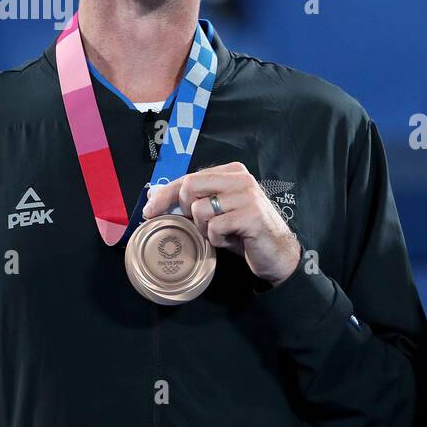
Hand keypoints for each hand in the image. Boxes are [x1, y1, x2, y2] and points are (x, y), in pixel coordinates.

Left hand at [142, 162, 300, 285]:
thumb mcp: (218, 211)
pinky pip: (214, 227)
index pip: (189, 177)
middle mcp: (241, 179)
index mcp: (233, 172)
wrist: (278, 254)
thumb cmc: (244, 233)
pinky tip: (231, 240)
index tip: (149, 210)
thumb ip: (194, 200)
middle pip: (190, 186)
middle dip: (183, 210)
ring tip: (221, 234)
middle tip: (196, 225)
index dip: (164, 194)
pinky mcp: (251, 216)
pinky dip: (217, 239)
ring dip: (204, 229)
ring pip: (200, 210)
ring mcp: (248, 196)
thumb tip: (153, 197)